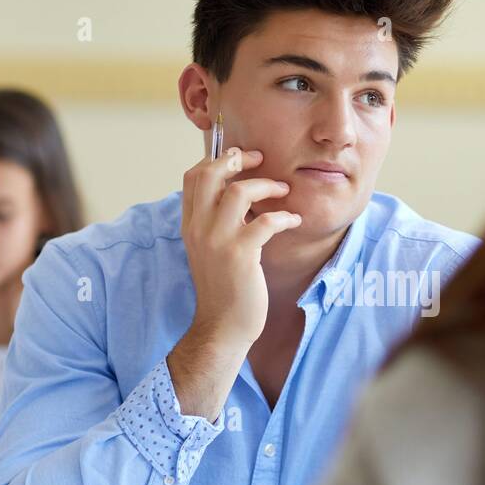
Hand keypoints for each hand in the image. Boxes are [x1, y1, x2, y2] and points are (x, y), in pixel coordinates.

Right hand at [180, 147, 301, 351]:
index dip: (216, 159)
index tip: (239, 158)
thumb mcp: (210, 250)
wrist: (223, 326)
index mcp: (190, 225)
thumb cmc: (224, 288)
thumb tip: (234, 194)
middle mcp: (199, 229)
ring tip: (283, 190)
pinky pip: (266, 221)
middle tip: (261, 159)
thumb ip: (215, 222)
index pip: (193, 177)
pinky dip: (284, 216)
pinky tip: (294, 220)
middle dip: (237, 159)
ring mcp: (218, 241)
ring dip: (266, 185)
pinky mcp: (241, 255)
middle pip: (210, 174)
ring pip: (239, 192)